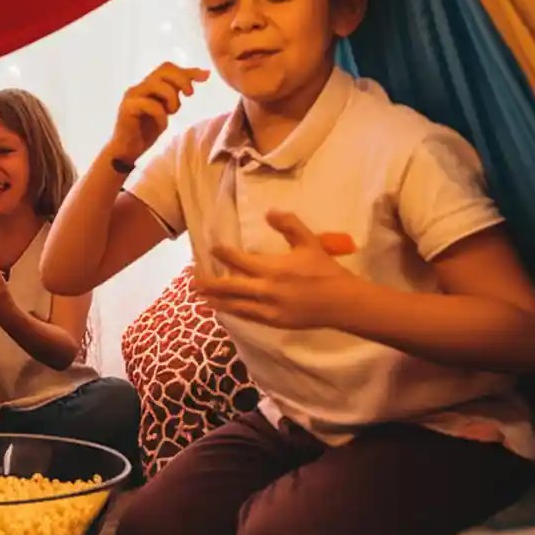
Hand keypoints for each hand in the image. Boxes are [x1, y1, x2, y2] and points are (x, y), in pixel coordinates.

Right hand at [110, 62, 209, 159]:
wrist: (128, 150)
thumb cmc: (147, 130)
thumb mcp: (168, 108)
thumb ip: (179, 91)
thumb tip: (205, 73)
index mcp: (148, 85)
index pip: (168, 68)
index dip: (187, 71)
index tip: (205, 77)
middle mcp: (139, 86)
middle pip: (164, 70)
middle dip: (182, 80)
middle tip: (190, 95)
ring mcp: (132, 96)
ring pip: (157, 84)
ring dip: (171, 98)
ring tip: (171, 112)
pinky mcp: (127, 107)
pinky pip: (150, 104)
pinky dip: (161, 115)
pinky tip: (161, 125)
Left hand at [195, 210, 358, 328]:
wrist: (343, 303)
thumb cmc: (326, 270)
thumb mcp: (310, 242)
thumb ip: (289, 225)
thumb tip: (269, 212)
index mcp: (273, 269)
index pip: (239, 260)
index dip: (223, 254)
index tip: (211, 249)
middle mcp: (265, 290)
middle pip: (229, 287)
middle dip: (208, 283)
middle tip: (191, 280)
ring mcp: (268, 309)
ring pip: (234, 305)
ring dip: (215, 300)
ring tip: (199, 297)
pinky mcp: (274, 322)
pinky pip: (247, 316)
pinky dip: (233, 311)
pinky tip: (224, 309)